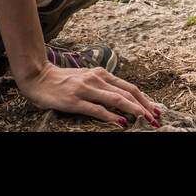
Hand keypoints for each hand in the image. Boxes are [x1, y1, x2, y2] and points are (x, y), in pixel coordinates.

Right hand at [15, 60, 160, 127]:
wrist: (38, 77)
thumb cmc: (63, 81)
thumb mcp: (86, 79)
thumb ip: (103, 86)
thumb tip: (123, 100)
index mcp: (101, 74)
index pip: (129, 87)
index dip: (145, 99)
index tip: (156, 111)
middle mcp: (96, 79)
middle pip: (127, 93)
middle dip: (144, 107)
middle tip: (156, 119)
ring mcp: (85, 89)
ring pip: (116, 99)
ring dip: (134, 110)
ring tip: (146, 120)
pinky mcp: (74, 100)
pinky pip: (96, 109)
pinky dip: (111, 116)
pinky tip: (121, 122)